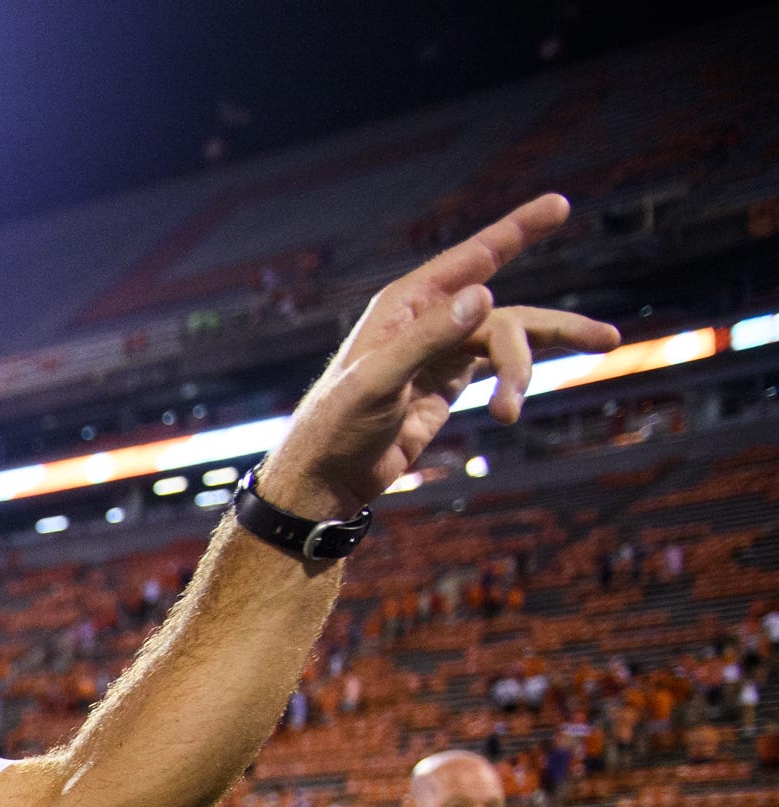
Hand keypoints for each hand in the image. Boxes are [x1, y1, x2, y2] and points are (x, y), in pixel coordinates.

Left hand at [256, 194, 617, 518]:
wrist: (325, 478)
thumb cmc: (337, 425)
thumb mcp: (378, 379)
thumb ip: (430, 336)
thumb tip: (485, 291)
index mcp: (405, 305)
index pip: (471, 258)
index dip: (516, 230)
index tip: (559, 204)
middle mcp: (426, 320)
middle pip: (503, 313)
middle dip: (553, 329)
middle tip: (606, 341)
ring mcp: (440, 352)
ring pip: (507, 343)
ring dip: (530, 370)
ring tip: (532, 411)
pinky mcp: (447, 384)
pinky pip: (497, 369)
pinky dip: (516, 383)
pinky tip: (516, 406)